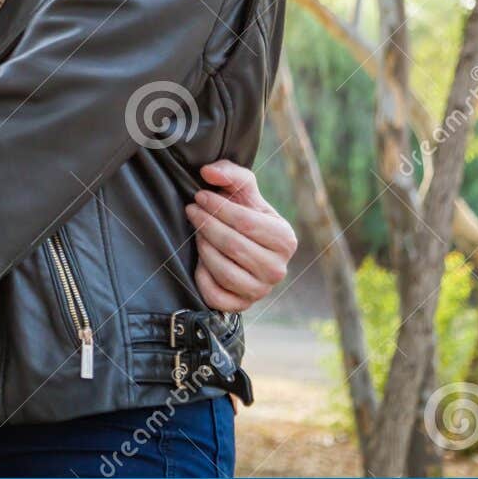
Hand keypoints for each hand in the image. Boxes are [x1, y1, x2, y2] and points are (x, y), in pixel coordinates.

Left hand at [188, 160, 296, 311]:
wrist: (240, 245)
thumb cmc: (241, 214)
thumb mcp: (241, 190)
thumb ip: (229, 173)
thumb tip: (208, 173)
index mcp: (285, 239)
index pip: (246, 223)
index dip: (218, 207)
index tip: (199, 197)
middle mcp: (278, 269)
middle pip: (233, 246)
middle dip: (207, 226)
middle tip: (192, 211)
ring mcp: (261, 291)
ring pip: (225, 272)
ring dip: (204, 249)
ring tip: (197, 234)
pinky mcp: (241, 306)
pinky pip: (216, 296)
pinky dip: (203, 278)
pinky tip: (200, 262)